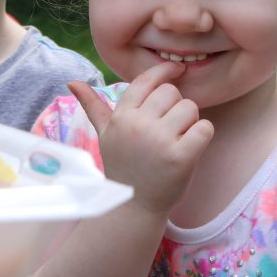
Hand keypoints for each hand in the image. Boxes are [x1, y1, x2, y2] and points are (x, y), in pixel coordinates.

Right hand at [69, 62, 213, 214]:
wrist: (133, 206)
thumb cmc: (122, 166)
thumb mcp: (105, 134)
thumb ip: (92, 105)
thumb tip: (72, 82)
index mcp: (121, 116)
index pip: (146, 80)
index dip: (164, 71)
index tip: (177, 70)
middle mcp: (138, 125)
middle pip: (172, 92)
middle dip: (175, 106)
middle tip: (169, 128)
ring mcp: (159, 141)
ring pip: (190, 108)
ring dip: (190, 121)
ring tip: (177, 139)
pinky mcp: (181, 157)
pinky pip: (205, 128)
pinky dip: (203, 134)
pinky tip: (191, 146)